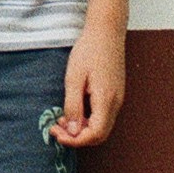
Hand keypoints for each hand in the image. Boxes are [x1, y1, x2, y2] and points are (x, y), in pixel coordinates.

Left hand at [52, 25, 124, 146]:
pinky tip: (74, 110)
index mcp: (106, 99)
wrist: (106, 32)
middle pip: (100, 134)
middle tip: (56, 128)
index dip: (76, 140)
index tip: (57, 134)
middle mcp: (116, 103)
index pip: (95, 134)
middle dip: (77, 137)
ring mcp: (118, 99)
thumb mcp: (74, 78)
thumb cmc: (89, 51)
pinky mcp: (115, 94)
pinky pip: (103, 116)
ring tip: (62, 119)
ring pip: (102, 126)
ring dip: (82, 129)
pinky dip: (88, 120)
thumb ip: (73, 106)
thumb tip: (73, 131)